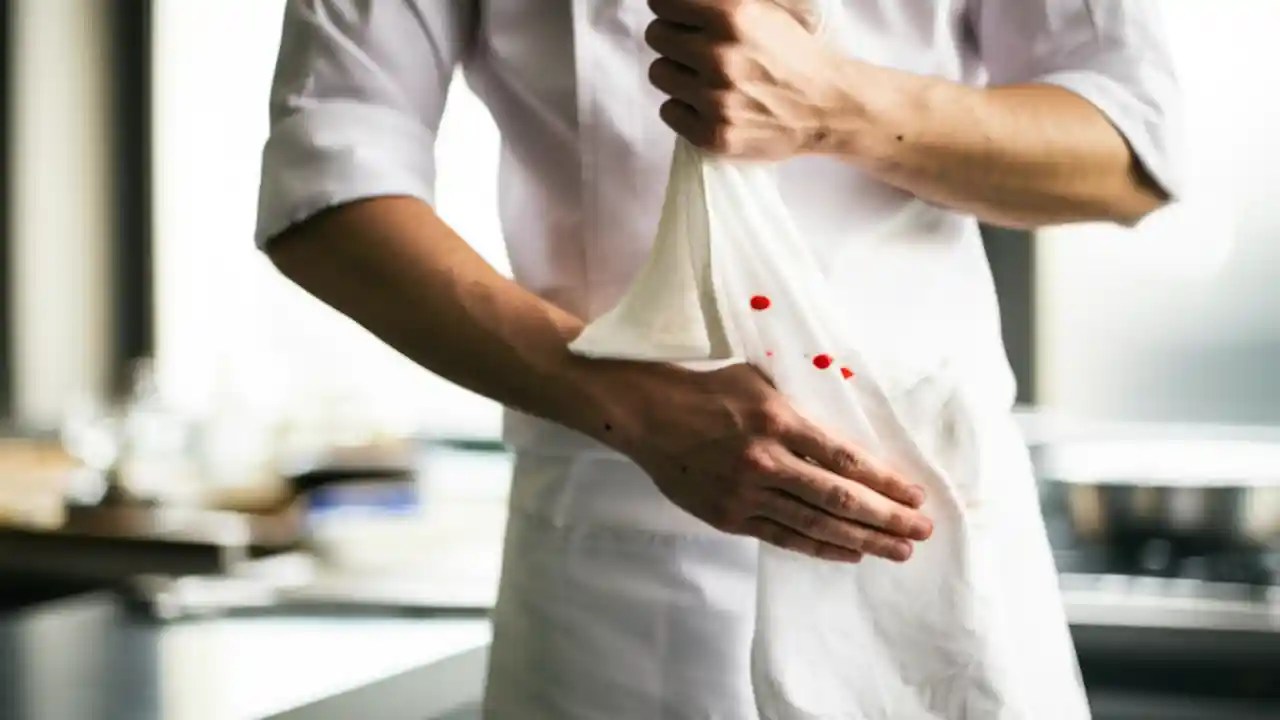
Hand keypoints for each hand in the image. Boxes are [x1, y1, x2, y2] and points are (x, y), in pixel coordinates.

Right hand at [604, 362, 933, 562]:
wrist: (648, 415)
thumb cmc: (707, 390)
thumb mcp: (760, 382)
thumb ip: (801, 409)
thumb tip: (845, 434)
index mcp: (778, 420)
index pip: (846, 459)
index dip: (885, 482)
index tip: (915, 496)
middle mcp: (766, 460)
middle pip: (839, 497)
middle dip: (887, 518)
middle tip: (920, 532)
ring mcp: (746, 493)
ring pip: (816, 523)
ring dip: (863, 539)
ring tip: (897, 551)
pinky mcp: (730, 516)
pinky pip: (784, 537)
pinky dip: (820, 547)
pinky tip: (850, 552)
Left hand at [645, 0, 849, 158]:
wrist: (827, 107)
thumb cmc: (794, 54)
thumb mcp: (764, 9)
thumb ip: (720, 3)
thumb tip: (670, 2)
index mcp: (734, 15)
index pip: (662, 1)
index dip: (670, 8)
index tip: (680, 16)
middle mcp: (721, 56)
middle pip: (656, 35)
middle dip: (674, 39)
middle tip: (698, 50)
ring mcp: (716, 99)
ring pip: (659, 73)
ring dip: (678, 74)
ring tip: (708, 78)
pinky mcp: (713, 135)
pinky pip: (668, 111)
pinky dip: (684, 108)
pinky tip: (709, 105)